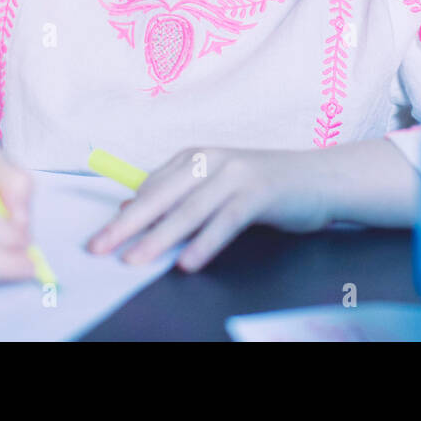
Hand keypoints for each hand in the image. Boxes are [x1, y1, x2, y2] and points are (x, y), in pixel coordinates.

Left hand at [84, 147, 332, 272]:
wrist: (320, 178)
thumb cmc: (263, 187)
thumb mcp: (216, 187)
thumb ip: (178, 197)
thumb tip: (128, 209)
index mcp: (195, 157)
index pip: (151, 188)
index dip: (124, 215)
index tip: (100, 238)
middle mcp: (211, 160)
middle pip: (162, 196)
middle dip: (128, 225)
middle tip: (99, 248)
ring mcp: (235, 174)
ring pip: (190, 210)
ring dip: (160, 238)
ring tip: (135, 261)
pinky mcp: (259, 193)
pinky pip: (226, 221)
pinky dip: (205, 243)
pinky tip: (188, 263)